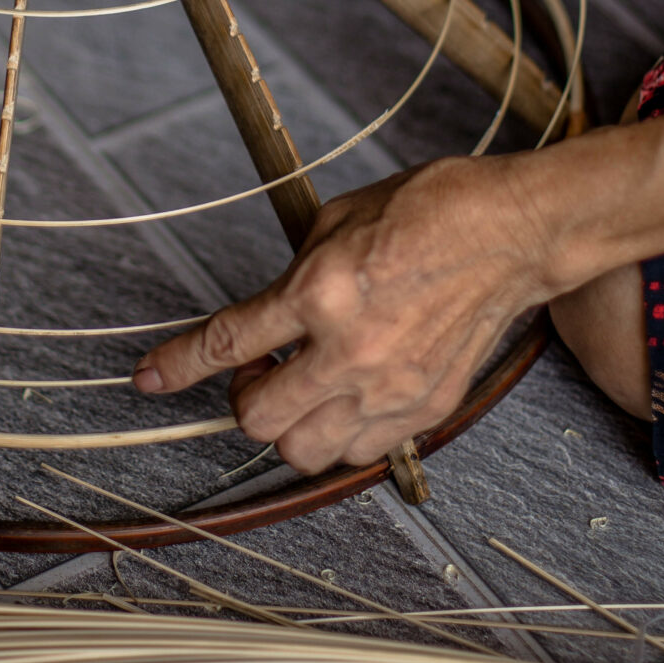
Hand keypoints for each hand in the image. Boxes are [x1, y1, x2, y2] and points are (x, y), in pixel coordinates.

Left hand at [133, 155, 564, 473]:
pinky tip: (345, 397)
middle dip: (243, 398)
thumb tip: (267, 313)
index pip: (227, 344)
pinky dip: (337, 434)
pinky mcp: (424, 408)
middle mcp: (352, 349)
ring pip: (304, 450)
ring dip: (288, 424)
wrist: (514, 232)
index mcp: (321, 290)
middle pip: (258, 417)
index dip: (177, 366)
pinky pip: (357, 452)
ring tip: (302, 386)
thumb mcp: (336, 219)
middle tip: (258, 370)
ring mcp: (391, 387)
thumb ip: (293, 275)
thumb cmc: (431, 210)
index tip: (149, 379)